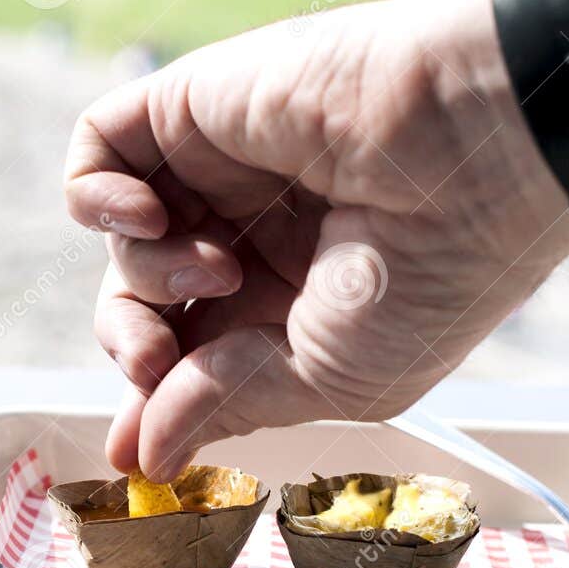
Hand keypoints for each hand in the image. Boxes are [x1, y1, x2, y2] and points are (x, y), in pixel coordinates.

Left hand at [64, 0, 568, 479]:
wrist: (471, 151)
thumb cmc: (434, 275)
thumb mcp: (329, 378)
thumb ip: (225, 406)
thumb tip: (148, 458)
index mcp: (295, 310)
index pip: (194, 362)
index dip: (155, 406)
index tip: (135, 454)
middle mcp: (255, 241)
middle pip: (146, 310)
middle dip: (135, 350)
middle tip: (156, 364)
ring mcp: (222, 174)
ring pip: (122, 246)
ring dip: (146, 278)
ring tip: (217, 268)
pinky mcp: (192, 109)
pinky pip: (97, 151)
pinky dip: (96, 197)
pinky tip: (147, 214)